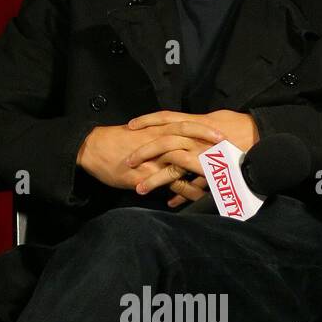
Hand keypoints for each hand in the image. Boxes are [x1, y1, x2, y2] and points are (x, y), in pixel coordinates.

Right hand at [76, 119, 224, 191]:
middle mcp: (157, 141)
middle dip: (210, 145)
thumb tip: (176, 142)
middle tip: (229, 150)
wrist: (93, 148)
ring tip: (221, 176)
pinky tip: (198, 196)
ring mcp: (152, 159)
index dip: (205, 128)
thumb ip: (159, 137)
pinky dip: (185, 190)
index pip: (186, 124)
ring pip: (182, 161)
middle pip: (189, 139)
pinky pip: (169, 183)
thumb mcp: (141, 135)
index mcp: (157, 129)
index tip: (223, 132)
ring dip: (203, 168)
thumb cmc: (117, 142)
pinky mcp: (145, 175)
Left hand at [124, 110, 259, 202]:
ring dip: (154, 179)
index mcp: (195, 124)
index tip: (130, 125)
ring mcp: (202, 154)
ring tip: (139, 190)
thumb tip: (190, 126)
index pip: (165, 118)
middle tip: (126, 162)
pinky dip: (180, 195)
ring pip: (171, 165)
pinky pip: (191, 184)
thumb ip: (200, 126)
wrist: (261, 139)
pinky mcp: (210, 170)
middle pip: (161, 142)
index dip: (147, 121)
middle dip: (142, 152)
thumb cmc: (242, 129)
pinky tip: (169, 204)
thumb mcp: (217, 121)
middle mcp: (196, 137)